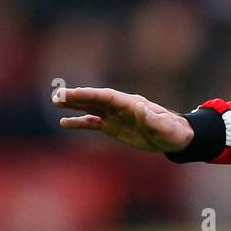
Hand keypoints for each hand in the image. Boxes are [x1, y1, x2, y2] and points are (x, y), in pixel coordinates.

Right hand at [53, 86, 193, 153]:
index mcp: (131, 104)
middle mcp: (121, 107)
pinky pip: (93, 123)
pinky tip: (64, 122)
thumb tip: (138, 107)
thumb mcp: (164, 127)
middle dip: (77, 97)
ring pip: (91, 108)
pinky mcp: (113, 127)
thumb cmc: (172, 131)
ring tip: (56, 102)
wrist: (175, 137)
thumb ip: (151, 119)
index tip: (73, 93)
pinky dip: (79, 122)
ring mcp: (115, 116)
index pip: (107, 97)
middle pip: (96, 99)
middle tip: (57, 95)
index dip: (90, 94)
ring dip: (74, 105)